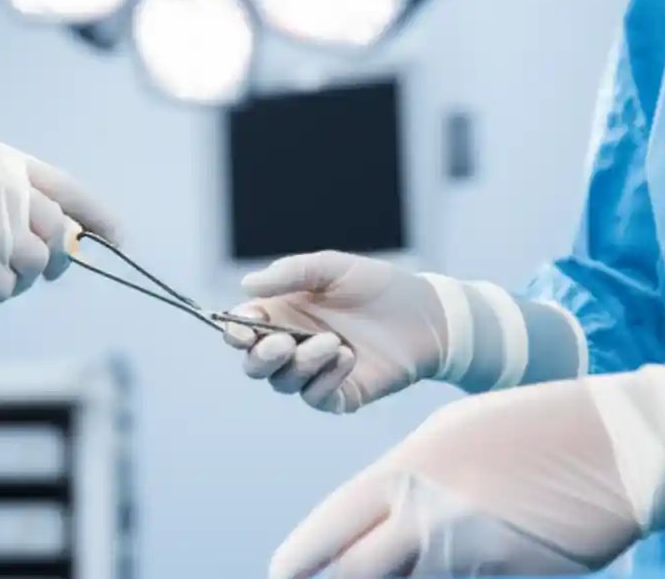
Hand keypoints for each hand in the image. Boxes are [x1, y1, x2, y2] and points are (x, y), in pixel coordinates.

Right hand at [0, 133, 116, 311]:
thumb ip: (6, 205)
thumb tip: (72, 243)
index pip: (62, 186)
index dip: (95, 216)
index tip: (117, 239)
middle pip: (56, 234)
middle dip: (45, 263)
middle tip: (0, 272)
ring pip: (34, 267)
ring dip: (7, 281)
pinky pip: (2, 290)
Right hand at [224, 252, 448, 413]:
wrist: (428, 314)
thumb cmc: (377, 286)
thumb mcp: (332, 267)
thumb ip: (289, 273)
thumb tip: (245, 285)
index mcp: (280, 314)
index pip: (242, 330)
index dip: (236, 332)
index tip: (245, 328)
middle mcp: (291, 346)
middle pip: (254, 366)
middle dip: (262, 356)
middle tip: (284, 341)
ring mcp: (315, 372)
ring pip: (284, 383)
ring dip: (302, 364)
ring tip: (334, 342)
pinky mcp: (340, 393)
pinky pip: (317, 398)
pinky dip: (325, 380)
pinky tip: (348, 358)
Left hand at [269, 373, 652, 577]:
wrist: (615, 445)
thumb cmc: (525, 428)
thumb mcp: (446, 438)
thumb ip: (400, 483)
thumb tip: (371, 522)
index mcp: (405, 476)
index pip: (331, 528)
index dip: (300, 557)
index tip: (280, 571)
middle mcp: (428, 520)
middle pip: (356, 573)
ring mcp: (468, 557)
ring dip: (399, 575)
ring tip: (408, 551)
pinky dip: (450, 574)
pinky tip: (473, 550)